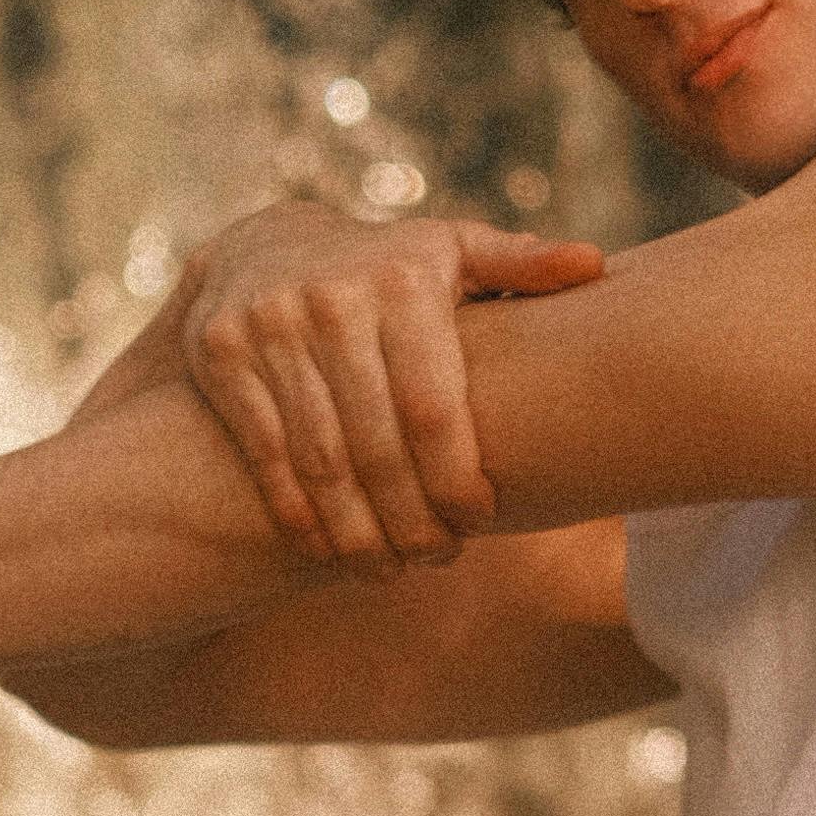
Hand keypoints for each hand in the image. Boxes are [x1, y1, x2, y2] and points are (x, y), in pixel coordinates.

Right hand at [181, 205, 605, 567]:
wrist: (266, 243)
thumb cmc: (386, 269)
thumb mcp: (450, 253)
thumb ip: (519, 266)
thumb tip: (595, 266)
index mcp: (402, 281)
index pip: (433, 409)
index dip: (456, 479)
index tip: (478, 523)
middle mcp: (331, 299)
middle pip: (377, 446)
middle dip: (410, 519)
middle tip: (437, 561)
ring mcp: (269, 326)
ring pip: (320, 461)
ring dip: (356, 533)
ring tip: (387, 571)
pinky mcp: (220, 354)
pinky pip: (266, 456)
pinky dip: (299, 516)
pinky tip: (327, 552)